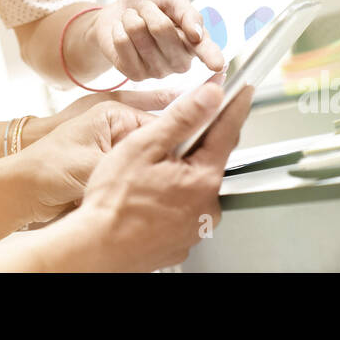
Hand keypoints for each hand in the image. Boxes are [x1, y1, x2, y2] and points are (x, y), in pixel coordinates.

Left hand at [16, 90, 173, 222]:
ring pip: (147, 163)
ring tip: (156, 189)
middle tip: (175, 179)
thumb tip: (162, 166)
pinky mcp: (109, 169)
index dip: (174, 143)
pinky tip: (144, 198)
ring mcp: (113, 149)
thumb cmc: (48, 168)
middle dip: (164, 162)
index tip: (188, 162)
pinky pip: (135, 176)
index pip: (159, 124)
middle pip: (156, 144)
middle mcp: (116, 129)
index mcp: (114, 113)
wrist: (22, 191)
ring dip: (151, 175)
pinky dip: (139, 186)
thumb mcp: (94, 162)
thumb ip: (130, 162)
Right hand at [73, 80, 254, 271]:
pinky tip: (147, 199)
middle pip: (210, 160)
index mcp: (203, 179)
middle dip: (192, 146)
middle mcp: (207, 207)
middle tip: (160, 145)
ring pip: (195, 186)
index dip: (235, 107)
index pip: (228, 132)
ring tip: (146, 178)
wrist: (95, 248)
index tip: (243, 91)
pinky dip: (171, 199)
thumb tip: (211, 95)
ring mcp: (196, 227)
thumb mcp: (144, 146)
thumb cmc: (113, 203)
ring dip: (179, 175)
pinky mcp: (182, 240)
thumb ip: (183, 118)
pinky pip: (184, 210)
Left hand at [82, 0, 224, 80]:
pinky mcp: (135, 74)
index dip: (212, 55)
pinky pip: (121, 41)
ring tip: (135, 21)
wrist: (120, 14)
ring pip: (137, 31)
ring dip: (132, 17)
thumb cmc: (150, 7)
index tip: (218, 65)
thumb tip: (198, 34)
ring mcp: (158, 71)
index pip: (206, 50)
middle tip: (147, 10)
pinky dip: (119, 28)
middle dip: (148, 9)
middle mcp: (181, 61)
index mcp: (196, 41)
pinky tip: (124, 33)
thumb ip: (186, 11)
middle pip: (161, 28)